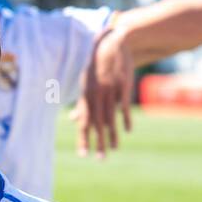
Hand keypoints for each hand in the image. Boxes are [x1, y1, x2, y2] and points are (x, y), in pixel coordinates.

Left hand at [77, 28, 134, 158]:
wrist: (112, 42)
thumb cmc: (97, 66)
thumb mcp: (86, 83)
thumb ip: (82, 103)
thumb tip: (74, 119)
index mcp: (85, 94)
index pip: (83, 121)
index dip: (83, 138)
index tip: (83, 154)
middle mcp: (96, 94)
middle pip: (96, 123)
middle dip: (97, 142)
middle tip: (100, 158)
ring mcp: (110, 90)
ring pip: (110, 117)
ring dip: (112, 135)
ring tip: (114, 149)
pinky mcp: (123, 86)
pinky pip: (124, 106)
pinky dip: (125, 119)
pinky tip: (127, 130)